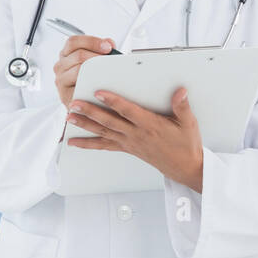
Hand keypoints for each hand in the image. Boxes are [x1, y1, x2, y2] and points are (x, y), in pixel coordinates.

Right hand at [54, 35, 116, 107]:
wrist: (85, 103)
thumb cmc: (90, 81)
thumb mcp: (95, 62)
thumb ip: (101, 50)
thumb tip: (109, 42)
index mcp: (66, 55)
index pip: (73, 41)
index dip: (91, 41)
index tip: (107, 46)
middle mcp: (61, 66)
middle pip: (77, 54)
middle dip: (96, 55)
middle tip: (110, 58)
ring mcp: (61, 79)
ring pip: (78, 68)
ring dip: (95, 68)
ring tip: (107, 71)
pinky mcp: (64, 93)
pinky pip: (78, 85)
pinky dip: (91, 82)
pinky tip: (100, 83)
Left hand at [66, 87, 204, 192]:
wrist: (183, 167)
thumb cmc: (185, 144)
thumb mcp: (188, 123)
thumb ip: (182, 106)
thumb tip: (180, 91)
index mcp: (149, 125)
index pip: (127, 111)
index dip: (113, 102)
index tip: (99, 92)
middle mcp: (135, 134)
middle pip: (109, 121)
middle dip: (90, 112)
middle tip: (74, 104)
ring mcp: (128, 143)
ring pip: (103, 133)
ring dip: (84, 125)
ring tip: (69, 118)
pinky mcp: (126, 148)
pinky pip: (104, 146)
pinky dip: (88, 144)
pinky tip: (74, 142)